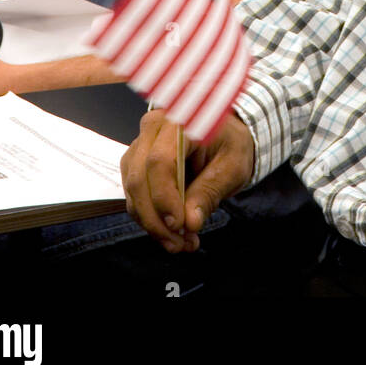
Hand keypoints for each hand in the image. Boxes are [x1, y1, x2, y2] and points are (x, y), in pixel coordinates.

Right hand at [121, 109, 253, 252]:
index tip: (179, 225)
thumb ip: (210, 191)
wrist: (225, 137)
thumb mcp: (232, 166)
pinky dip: (149, 218)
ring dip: (151, 223)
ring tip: (178, 242)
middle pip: (140, 178)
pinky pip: (134, 195)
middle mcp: (153, 128)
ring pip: (133, 191)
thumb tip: (190, 222)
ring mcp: (140, 145)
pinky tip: (170, 232)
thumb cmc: (230, 145)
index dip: (164, 197)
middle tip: (178, 243)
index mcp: (179, 121)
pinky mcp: (136, 164)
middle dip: (156, 219)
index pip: (160, 161)